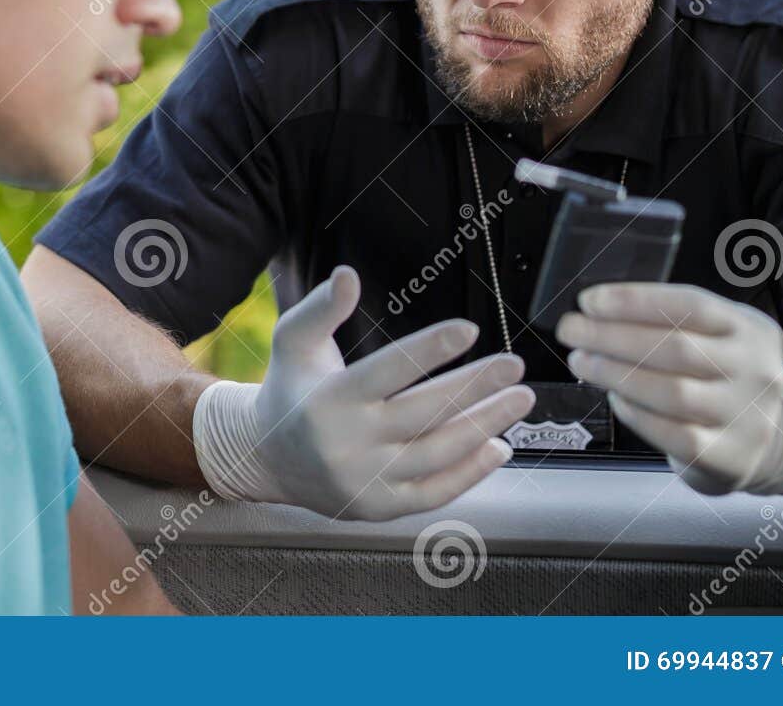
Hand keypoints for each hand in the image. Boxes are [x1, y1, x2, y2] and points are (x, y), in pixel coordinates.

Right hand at [194, 266, 534, 519]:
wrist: (264, 458)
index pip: (389, 369)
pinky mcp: (378, 507)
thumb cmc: (290, 389)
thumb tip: (348, 275)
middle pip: (425, 412)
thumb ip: (322, 308)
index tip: (469, 330)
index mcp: (330, 399)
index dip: (431, 348)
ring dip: (484, 425)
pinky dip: (471, 472)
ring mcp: (365, 480)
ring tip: (518, 399)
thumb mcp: (292, 340)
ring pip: (438, 454)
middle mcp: (348, 443)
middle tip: (515, 364)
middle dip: (476, 387)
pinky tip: (499, 446)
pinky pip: (434, 493)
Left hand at [557, 283, 782, 494]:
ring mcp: (746, 416)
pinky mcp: (728, 456)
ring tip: (582, 361)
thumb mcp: (720, 337)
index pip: (689, 304)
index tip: (590, 301)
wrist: (768, 442)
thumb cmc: (723, 378)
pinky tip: (614, 397)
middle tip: (572, 330)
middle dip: (612, 336)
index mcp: (751, 328)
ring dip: (616, 373)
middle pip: (675, 347)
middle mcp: (756, 369)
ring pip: (671, 392)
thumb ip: (672, 321)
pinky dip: (635, 413)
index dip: (634, 301)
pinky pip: (671, 433)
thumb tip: (600, 311)